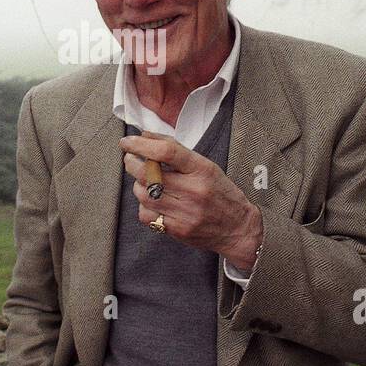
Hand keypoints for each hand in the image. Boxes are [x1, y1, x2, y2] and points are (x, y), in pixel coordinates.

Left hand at [120, 131, 263, 271]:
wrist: (237, 228)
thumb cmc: (220, 193)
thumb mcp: (205, 165)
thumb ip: (176, 149)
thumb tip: (144, 135)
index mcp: (202, 169)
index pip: (166, 152)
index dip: (141, 144)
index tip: (128, 141)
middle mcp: (193, 190)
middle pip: (148, 173)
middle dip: (131, 162)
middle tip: (130, 158)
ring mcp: (184, 212)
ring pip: (143, 194)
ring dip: (137, 184)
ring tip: (145, 181)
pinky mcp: (177, 229)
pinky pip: (146, 214)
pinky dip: (144, 205)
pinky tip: (154, 202)